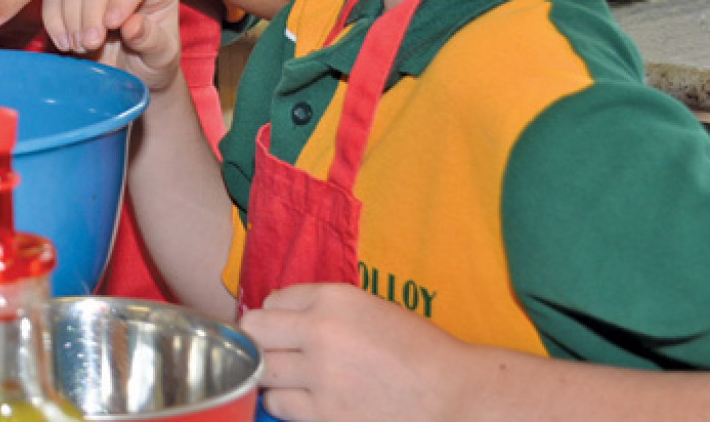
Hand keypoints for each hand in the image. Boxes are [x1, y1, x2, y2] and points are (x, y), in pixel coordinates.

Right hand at [40, 0, 182, 88]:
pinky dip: (54, 21)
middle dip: (92, 10)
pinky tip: (65, 44)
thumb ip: (153, 41)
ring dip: (73, 16)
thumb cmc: (151, 63)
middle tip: (92, 44)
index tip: (113, 24)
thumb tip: (133, 25)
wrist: (128, 77)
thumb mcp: (161, 58)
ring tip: (81, 47)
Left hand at [240, 283, 475, 421]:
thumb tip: (276, 313)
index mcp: (334, 300)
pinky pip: (279, 406)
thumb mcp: (369, 308)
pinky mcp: (325, 415)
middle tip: (276, 354)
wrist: (455, 396)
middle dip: (260, 343)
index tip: (288, 330)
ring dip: (271, 377)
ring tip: (293, 381)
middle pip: (254, 333)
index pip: (273, 300)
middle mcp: (321, 332)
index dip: (278, 317)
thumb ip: (322, 308)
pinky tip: (307, 402)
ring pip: (261, 372)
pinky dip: (286, 404)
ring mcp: (320, 376)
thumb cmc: (417, 350)